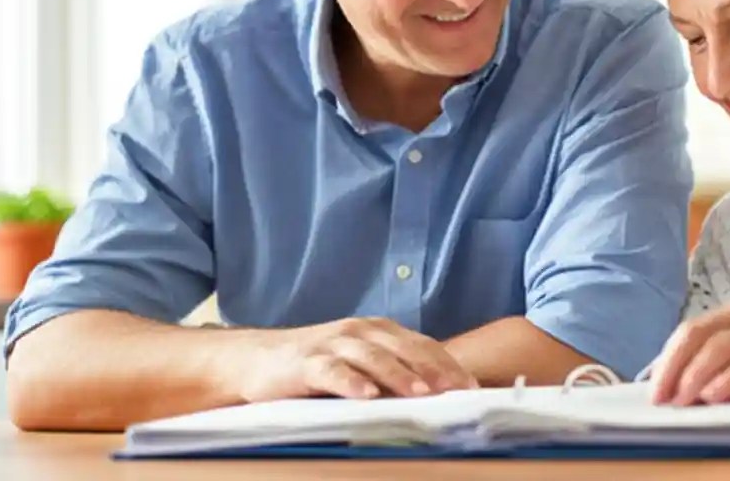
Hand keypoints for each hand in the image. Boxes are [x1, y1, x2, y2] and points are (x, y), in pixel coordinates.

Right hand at [237, 317, 478, 401]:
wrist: (257, 359)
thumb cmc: (317, 366)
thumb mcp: (361, 364)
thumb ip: (393, 374)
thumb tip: (437, 399)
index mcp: (380, 331)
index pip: (423, 346)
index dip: (449, 365)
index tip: (473, 388)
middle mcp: (360, 331)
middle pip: (405, 348)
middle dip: (434, 369)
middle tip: (458, 391)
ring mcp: (334, 343)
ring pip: (373, 357)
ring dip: (399, 375)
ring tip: (421, 393)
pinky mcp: (306, 362)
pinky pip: (333, 371)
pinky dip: (352, 382)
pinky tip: (367, 396)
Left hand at [650, 297, 729, 405]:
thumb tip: (685, 396)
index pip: (691, 331)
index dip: (666, 360)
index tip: (651, 390)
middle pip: (697, 334)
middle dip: (672, 368)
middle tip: (659, 400)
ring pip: (720, 346)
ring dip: (694, 376)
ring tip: (680, 402)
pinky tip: (714, 396)